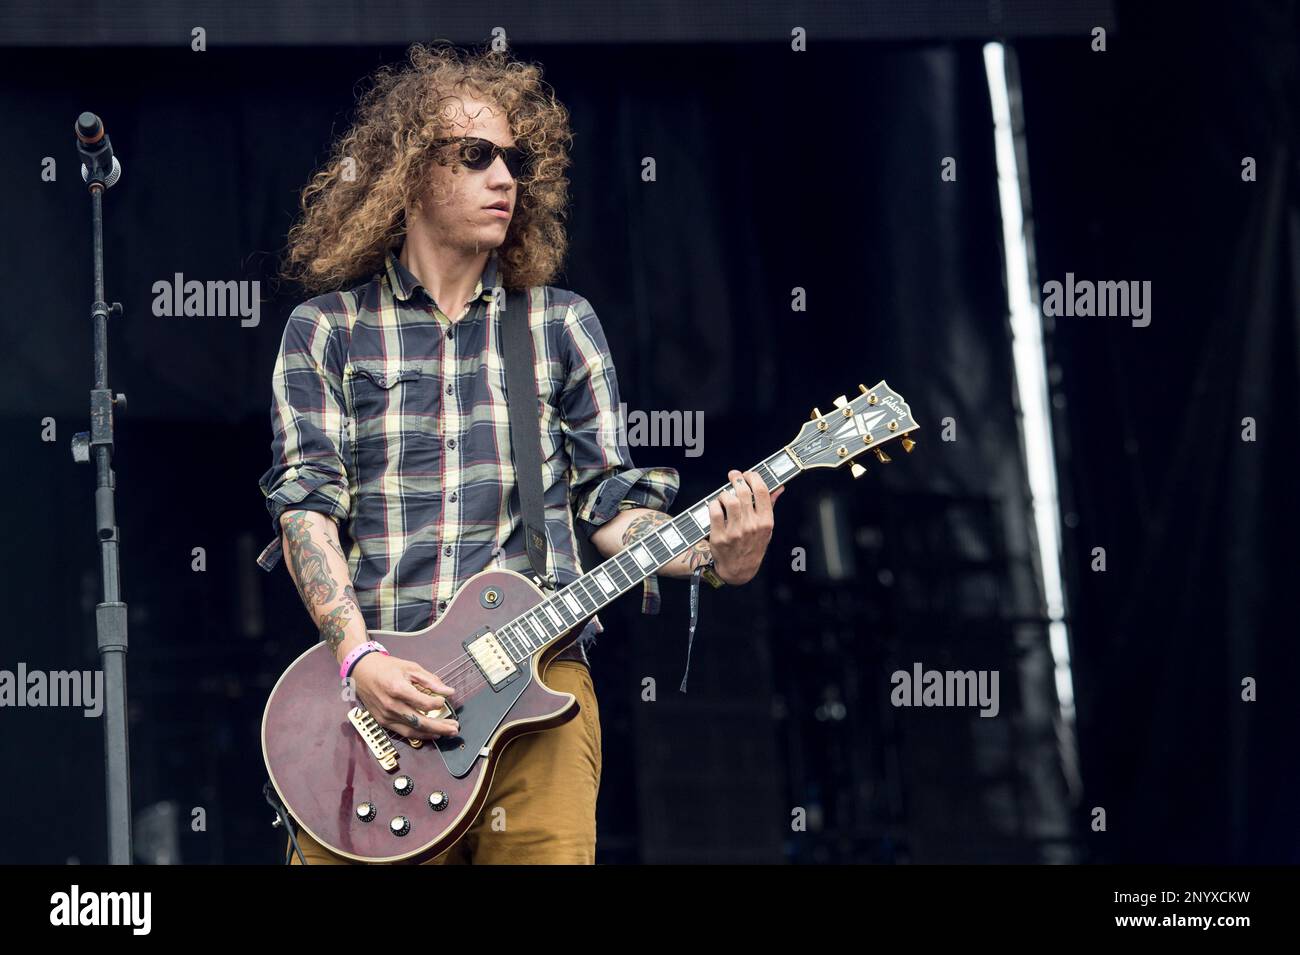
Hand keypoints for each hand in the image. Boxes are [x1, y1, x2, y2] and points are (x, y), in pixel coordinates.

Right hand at [350, 653, 460, 740]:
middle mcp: (391, 705)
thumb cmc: (387, 667)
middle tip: (455, 728)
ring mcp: (386, 716)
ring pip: (413, 730)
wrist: (362, 671)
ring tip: (447, 732)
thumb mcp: (411, 667)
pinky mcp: (383, 721)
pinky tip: (430, 733)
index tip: (443, 700)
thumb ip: (430, 681)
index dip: (438, 703)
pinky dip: (418, 734)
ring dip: (432, 733)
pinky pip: (403, 732)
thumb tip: (448, 692)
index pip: (424, 703)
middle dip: (440, 726)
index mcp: (398, 689)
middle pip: (420, 721)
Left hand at [707, 469, 782, 585]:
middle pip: (743, 492)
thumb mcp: (766, 529)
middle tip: (733, 476)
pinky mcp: (719, 536)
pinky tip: (716, 505)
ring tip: (725, 494)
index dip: (754, 477)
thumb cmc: (753, 547)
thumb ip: (770, 506)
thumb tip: (779, 488)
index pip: (762, 492)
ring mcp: (735, 531)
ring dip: (725, 492)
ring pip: (729, 500)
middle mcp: (751, 526)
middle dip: (737, 479)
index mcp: (765, 522)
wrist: (739, 570)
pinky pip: (715, 512)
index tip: (749, 474)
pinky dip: (714, 504)